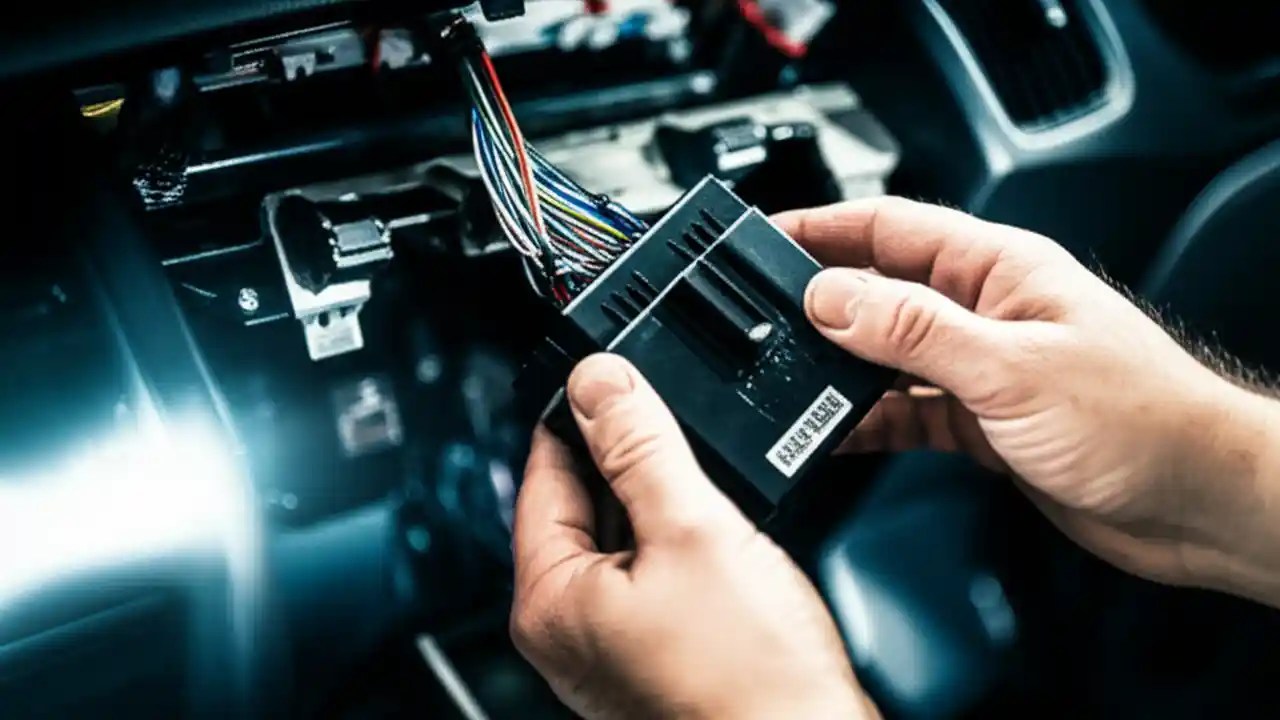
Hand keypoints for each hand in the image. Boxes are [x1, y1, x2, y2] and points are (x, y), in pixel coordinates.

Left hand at [511, 354, 876, 719]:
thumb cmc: (752, 683)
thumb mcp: (694, 531)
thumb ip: (641, 446)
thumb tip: (598, 381)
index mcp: (550, 600)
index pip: (542, 474)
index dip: (578, 415)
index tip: (610, 374)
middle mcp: (568, 628)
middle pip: (582, 503)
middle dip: (626, 455)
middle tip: (673, 417)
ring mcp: (610, 644)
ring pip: (621, 535)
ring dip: (658, 496)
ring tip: (707, 476)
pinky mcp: (652, 653)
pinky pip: (651, 571)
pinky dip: (678, 539)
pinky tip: (717, 527)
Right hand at [775, 198, 1279, 605]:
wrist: (1195, 502)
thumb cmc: (1142, 419)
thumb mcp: (1010, 366)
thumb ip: (913, 330)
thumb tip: (831, 297)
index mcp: (998, 269)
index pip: (890, 227)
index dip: (823, 227)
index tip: (765, 238)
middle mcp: (983, 311)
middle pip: (880, 291)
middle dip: (819, 302)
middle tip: (760, 317)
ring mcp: (979, 368)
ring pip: (886, 358)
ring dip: (838, 370)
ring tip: (787, 380)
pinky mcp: (980, 422)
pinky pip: (904, 413)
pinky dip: (866, 422)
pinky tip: (833, 433)